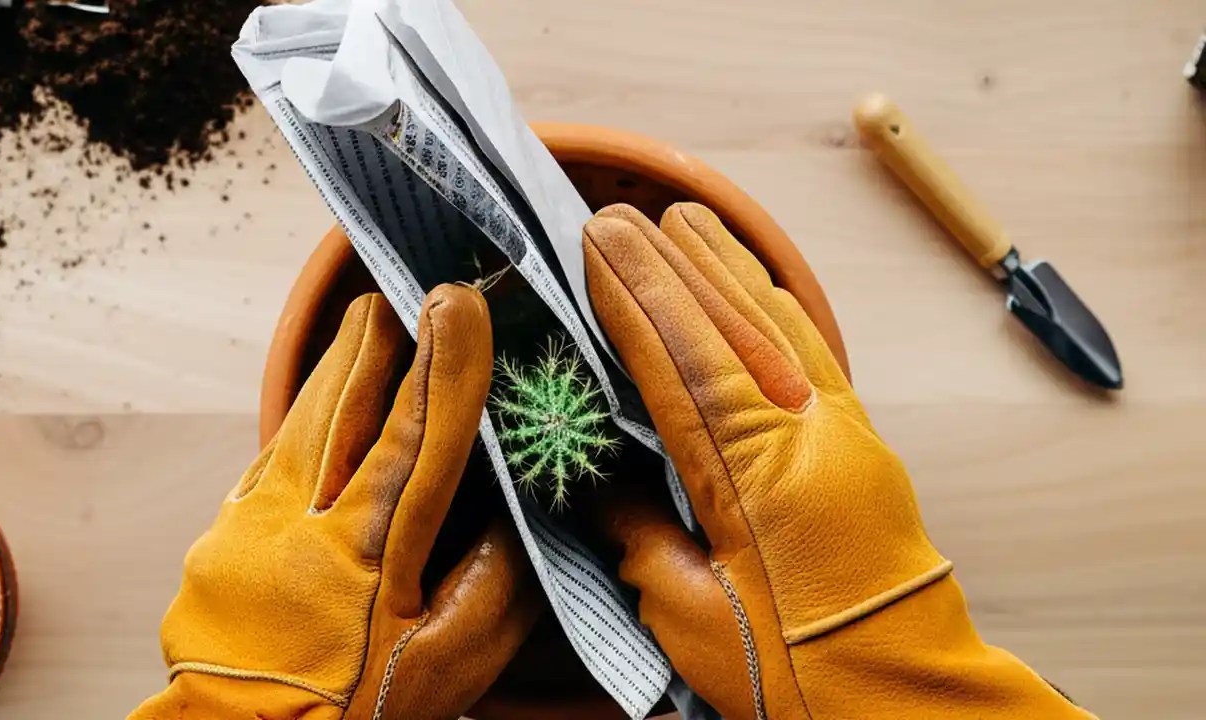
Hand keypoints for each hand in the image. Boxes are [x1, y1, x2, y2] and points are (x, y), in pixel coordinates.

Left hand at [130, 285, 538, 719]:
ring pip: (303, 411)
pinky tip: (336, 386)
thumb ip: (499, 584)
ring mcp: (248, 520)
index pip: (413, 442)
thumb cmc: (357, 710)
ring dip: (346, 359)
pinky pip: (275, 444)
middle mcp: (297, 525)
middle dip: (382, 334)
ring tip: (382, 312)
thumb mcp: (451, 666)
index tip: (460, 300)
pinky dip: (313, 406)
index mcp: (363, 560)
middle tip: (416, 284)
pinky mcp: (223, 524)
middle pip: (342, 401)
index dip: (444, 367)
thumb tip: (526, 505)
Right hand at [584, 203, 1090, 718]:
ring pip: (779, 323)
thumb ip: (640, 539)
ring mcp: (843, 432)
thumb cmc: (802, 673)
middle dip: (670, 262)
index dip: (636, 297)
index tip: (599, 243)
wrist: (909, 695)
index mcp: (757, 475)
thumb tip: (607, 489)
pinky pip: (818, 351)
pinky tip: (757, 283)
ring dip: (726, 267)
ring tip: (683, 222)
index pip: (683, 360)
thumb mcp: (693, 620)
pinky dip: (780, 305)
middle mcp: (807, 435)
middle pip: (730, 324)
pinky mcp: (864, 442)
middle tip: (621, 213)